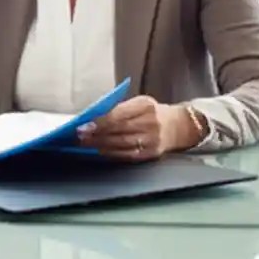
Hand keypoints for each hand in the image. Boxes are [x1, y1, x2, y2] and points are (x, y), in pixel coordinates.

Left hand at [77, 96, 193, 160]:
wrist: (179, 126)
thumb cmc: (152, 113)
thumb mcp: (140, 103)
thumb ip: (119, 108)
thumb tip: (93, 116)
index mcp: (146, 106)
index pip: (119, 114)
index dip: (100, 120)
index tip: (84, 123)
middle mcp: (150, 123)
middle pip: (119, 129)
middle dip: (96, 133)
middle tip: (79, 134)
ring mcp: (152, 140)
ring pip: (121, 143)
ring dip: (100, 144)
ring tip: (85, 143)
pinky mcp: (151, 153)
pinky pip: (127, 154)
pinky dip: (111, 153)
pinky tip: (99, 151)